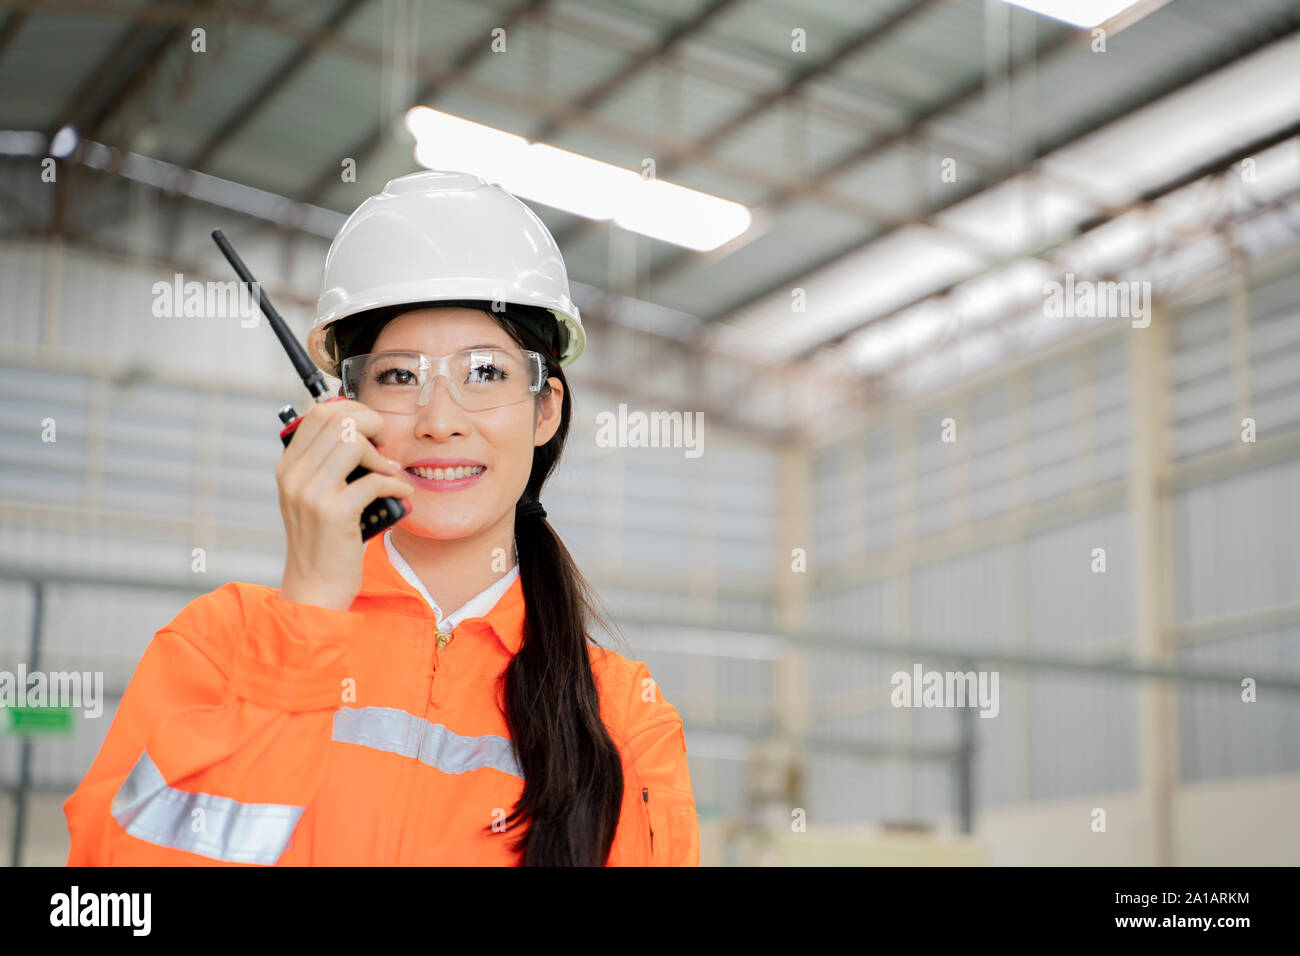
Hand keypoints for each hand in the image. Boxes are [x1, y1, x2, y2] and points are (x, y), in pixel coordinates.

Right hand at [275, 398, 412, 610]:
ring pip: (352, 443)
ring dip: (381, 455)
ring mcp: (311, 494)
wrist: (315, 587)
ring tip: (390, 472)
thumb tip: (362, 430)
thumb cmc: (325, 540)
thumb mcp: (316, 497)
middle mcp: (295, 476)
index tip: (372, 429)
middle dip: (371, 424)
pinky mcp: (333, 513)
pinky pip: (373, 480)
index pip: (319, 415)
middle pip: (337, 421)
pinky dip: (395, 484)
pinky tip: (400, 494)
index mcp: (289, 467)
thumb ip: (329, 465)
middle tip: (385, 445)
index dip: (353, 411)